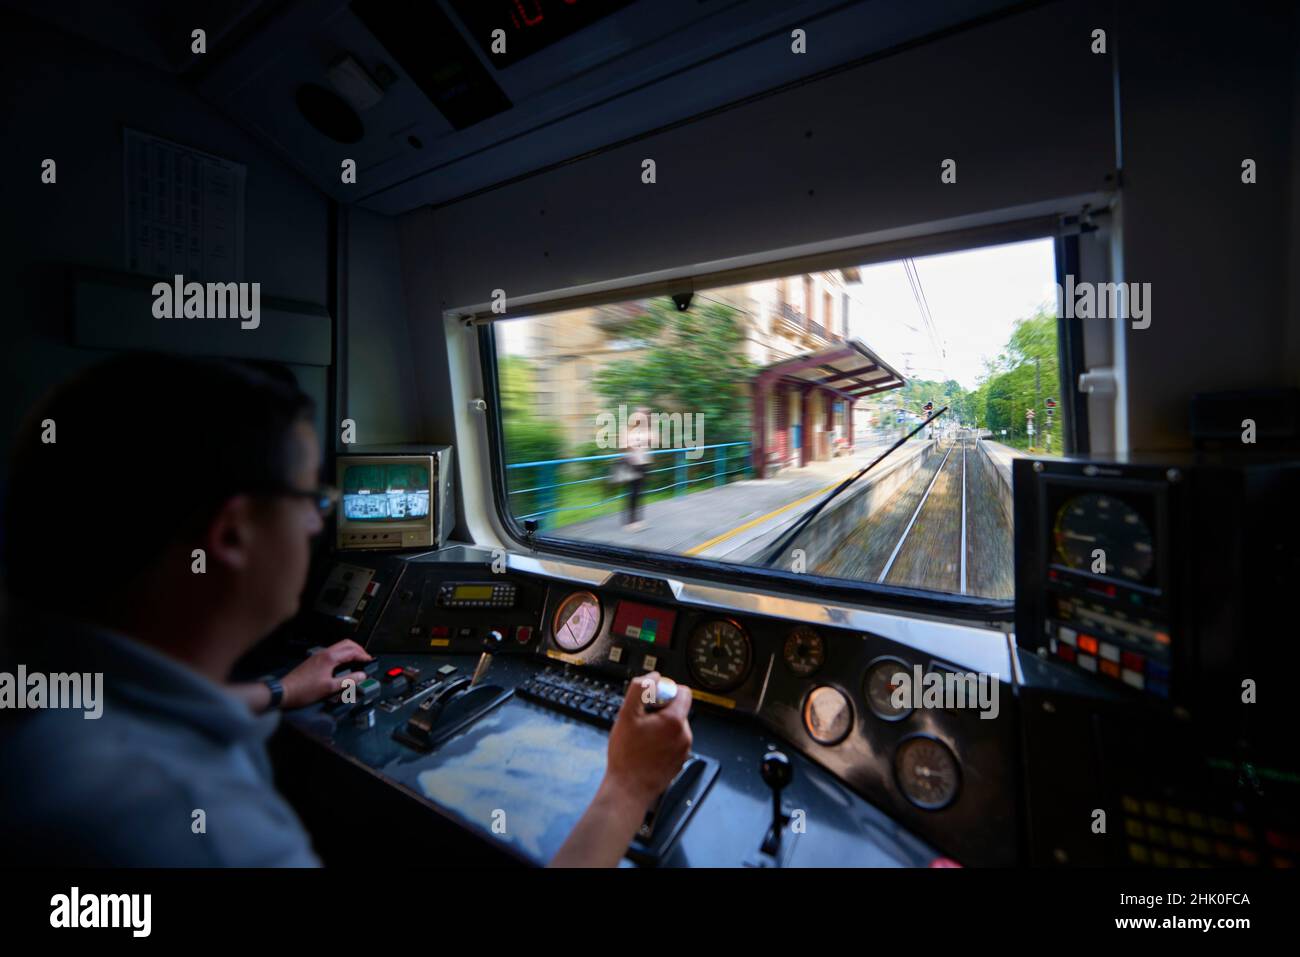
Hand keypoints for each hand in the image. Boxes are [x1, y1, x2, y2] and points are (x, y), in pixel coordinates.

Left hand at [280, 640, 371, 708]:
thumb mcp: (329, 688)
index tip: (370, 661)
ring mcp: (318, 656)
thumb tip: (362, 676)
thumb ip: (348, 681)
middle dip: (358, 649)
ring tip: (357, 660)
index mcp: (329, 658)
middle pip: (346, 644)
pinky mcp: (315, 661)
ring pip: (339, 647)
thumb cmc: (304, 690)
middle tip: (365, 658)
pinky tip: (343, 664)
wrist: (284, 691)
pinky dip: (342, 655)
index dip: (363, 655)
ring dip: (350, 651)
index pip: (352, 651)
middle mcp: (324, 654)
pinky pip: (333, 652)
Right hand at [603, 672, 692, 809]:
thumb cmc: (626, 756)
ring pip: (675, 726)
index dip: (666, 690)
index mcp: (675, 721)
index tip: (651, 700)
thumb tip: (653, 677)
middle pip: (678, 709)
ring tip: (642, 737)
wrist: (628, 790)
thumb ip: (640, 689)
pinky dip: (662, 740)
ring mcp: (684, 750)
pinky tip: (646, 749)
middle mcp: (685, 735)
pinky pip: (674, 742)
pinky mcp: (679, 761)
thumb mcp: (626, 715)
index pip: (683, 692)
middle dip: (660, 709)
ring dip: (660, 726)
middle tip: (641, 720)